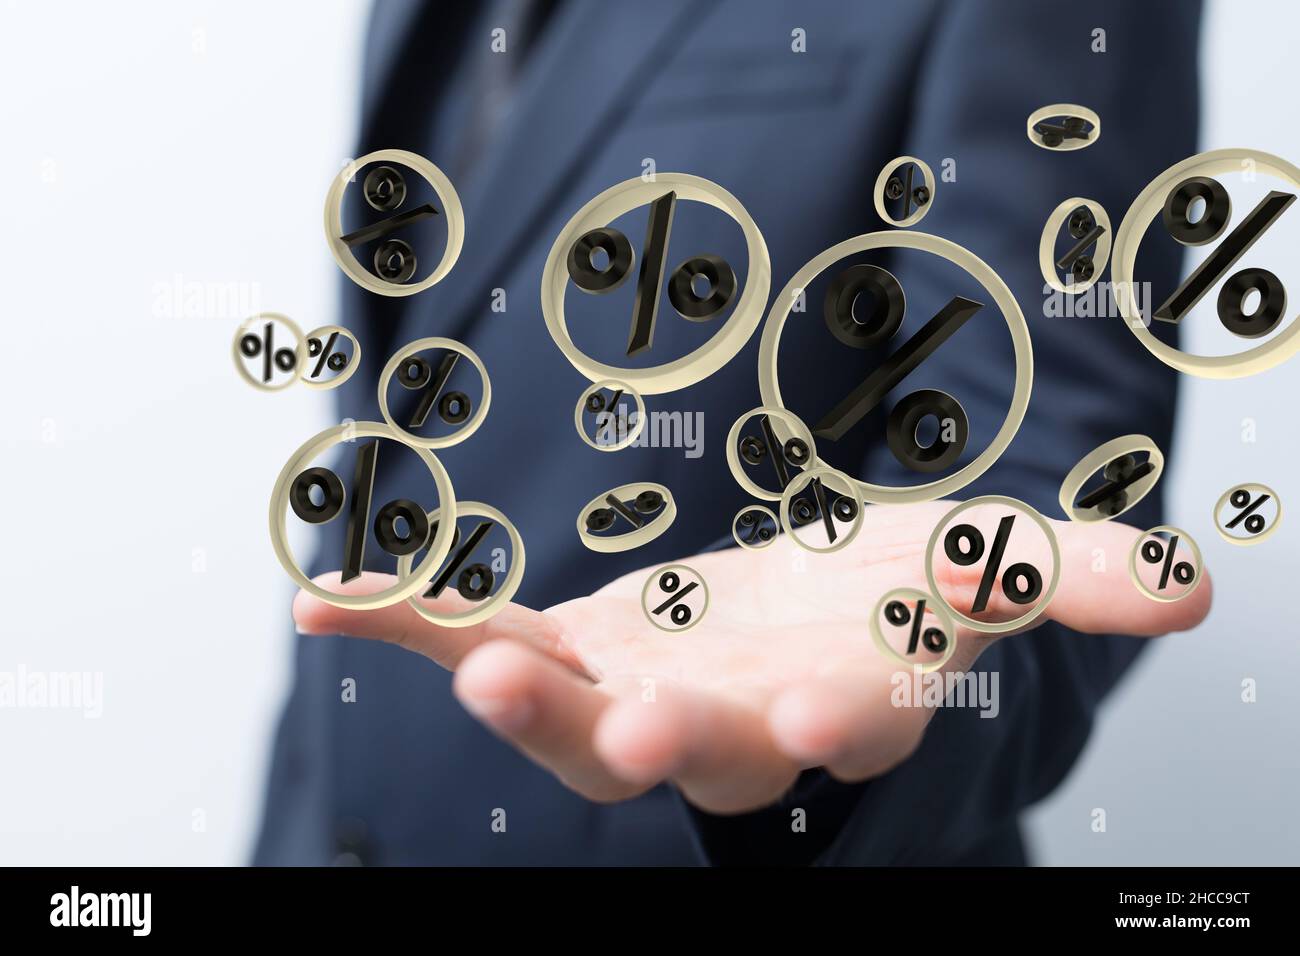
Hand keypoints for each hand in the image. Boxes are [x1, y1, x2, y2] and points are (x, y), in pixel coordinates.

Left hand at [293, 500, 1210, 813]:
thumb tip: (1187, 594)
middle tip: (597, 730)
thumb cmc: (902, 592)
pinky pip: (474, 634)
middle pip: (679, 747)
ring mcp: (632, 686)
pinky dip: (402, 621)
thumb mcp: (990, 567)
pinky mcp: (569, 648)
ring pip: (563, 706)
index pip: (838, 729)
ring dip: (507, 689)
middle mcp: (723, 715)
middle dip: (640, 739)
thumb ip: (1076, 578)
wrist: (811, 607)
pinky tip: (317, 599)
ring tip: (457, 668)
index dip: (836, 726)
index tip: (823, 717)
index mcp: (831, 699)